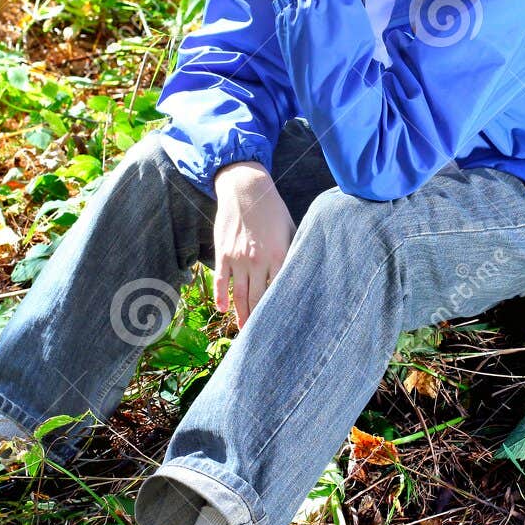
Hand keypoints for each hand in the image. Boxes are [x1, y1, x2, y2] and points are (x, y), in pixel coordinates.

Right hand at [212, 160, 296, 327]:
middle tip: (262, 338)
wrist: (245, 187)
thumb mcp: (290, 227)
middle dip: (260, 319)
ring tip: (244, 331)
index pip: (281, 289)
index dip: (282, 309)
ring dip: (241, 314)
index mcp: (279, 254)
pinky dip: (221, 297)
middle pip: (259, 298)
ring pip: (240, 295)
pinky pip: (220, 281)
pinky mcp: (223, 253)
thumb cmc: (272, 208)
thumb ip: (295, 250)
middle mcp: (258, 260)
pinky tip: (223, 310)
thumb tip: (304, 270)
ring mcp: (238, 258)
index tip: (285, 326)